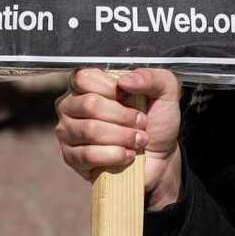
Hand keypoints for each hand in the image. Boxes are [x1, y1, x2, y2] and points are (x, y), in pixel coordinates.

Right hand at [56, 68, 185, 209]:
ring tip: (138, 140)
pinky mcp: (72, 158)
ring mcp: (69, 132)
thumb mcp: (165, 92)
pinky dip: (114, 155)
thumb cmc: (157, 123)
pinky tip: (127, 155)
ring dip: (121, 136)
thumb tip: (124, 80)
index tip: (128, 97)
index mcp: (91, 85)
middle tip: (141, 123)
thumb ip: (151, 77)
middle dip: (122, 116)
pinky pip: (87, 155)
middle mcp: (74, 106)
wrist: (160, 158)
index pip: (83, 77)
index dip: (109, 88)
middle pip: (89, 104)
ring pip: (89, 130)